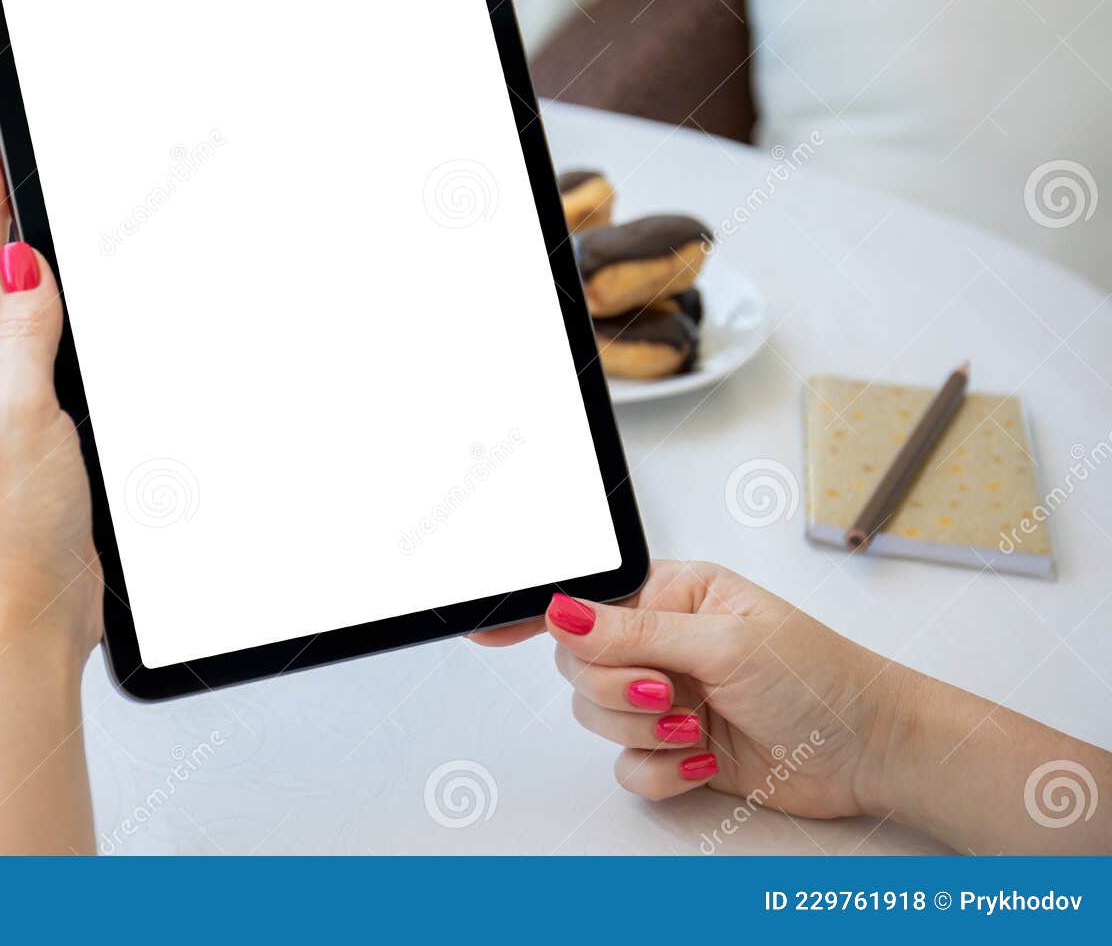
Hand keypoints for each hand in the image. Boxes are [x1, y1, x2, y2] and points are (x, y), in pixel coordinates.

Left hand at [0, 139, 99, 659]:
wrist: (28, 615)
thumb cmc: (10, 531)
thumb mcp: (20, 416)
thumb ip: (25, 336)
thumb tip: (25, 266)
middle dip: (8, 238)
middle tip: (19, 177)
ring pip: (22, 335)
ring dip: (36, 289)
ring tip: (41, 233)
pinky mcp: (32, 449)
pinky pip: (46, 376)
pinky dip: (62, 342)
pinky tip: (73, 329)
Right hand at [475, 560, 904, 817]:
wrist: (871, 752)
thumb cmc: (820, 678)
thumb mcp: (724, 643)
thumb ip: (634, 629)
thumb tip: (563, 609)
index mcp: (672, 592)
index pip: (587, 596)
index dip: (537, 613)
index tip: (490, 631)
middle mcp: (662, 641)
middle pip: (579, 663)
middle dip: (617, 688)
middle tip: (668, 693)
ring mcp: (667, 696)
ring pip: (596, 717)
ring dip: (642, 730)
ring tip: (695, 726)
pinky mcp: (677, 748)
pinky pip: (627, 766)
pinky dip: (662, 770)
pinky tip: (705, 759)